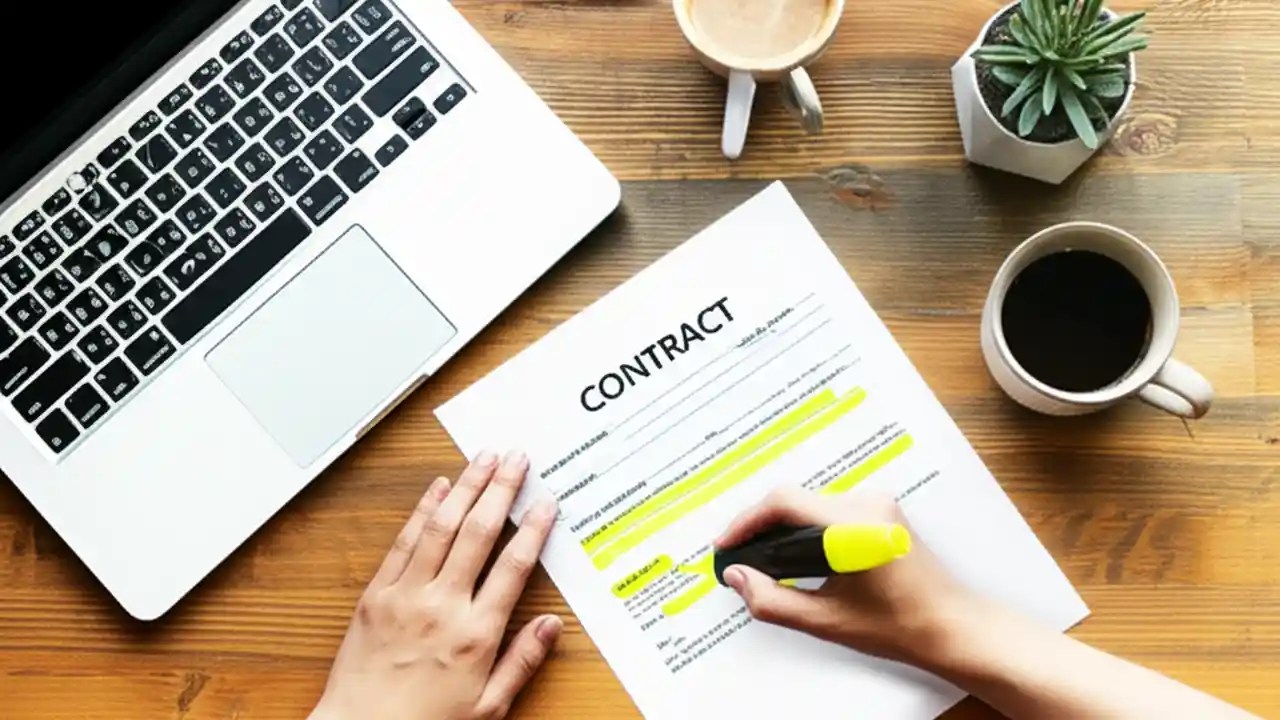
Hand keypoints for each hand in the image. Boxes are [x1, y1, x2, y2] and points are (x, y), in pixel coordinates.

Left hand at [310, 451, 560, 719]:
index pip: (513, 566)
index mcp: (476, 634)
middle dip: (501, 490)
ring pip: (441, 527)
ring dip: (466, 487)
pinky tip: (438, 488)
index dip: (533, 529)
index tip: (546, 503)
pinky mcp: (377, 594)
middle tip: (517, 459)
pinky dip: (423, 511)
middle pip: (479, 533)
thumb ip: (522, 662)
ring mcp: (407, 595)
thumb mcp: (488, 706)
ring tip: (484, 459)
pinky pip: (404, 542)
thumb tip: (551, 626)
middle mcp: (443, 605)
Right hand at [714, 487, 975, 665]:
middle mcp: (868, 503)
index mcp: (856, 525)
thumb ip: (773, 600)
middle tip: (739, 557)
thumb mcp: (827, 620)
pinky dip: (805, 526)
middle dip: (761, 526)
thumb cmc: (902, 625)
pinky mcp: (881, 509)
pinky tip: (794, 554)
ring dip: (783, 526)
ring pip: (810, 503)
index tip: (727, 544)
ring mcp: (877, 502)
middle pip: (795, 500)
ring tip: (763, 559)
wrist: (952, 626)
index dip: (747, 521)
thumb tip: (739, 577)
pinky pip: (829, 508)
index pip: (785, 503)